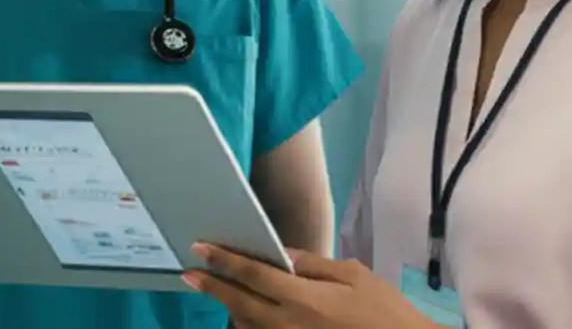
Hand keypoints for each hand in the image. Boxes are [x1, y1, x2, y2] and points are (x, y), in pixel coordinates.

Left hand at [183, 243, 436, 328]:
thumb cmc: (383, 309)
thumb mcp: (352, 275)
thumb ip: (312, 264)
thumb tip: (279, 253)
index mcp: (302, 298)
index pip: (253, 274)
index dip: (224, 260)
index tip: (200, 249)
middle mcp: (287, 324)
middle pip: (239, 302)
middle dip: (213, 286)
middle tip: (188, 274)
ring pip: (245, 326)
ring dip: (228, 308)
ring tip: (216, 290)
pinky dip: (248, 327)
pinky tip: (244, 317)